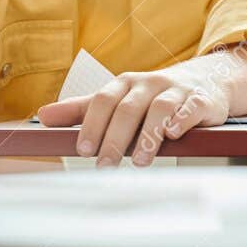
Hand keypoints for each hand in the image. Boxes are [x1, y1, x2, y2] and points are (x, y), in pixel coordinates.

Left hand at [36, 58, 231, 166]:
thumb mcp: (116, 98)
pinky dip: (181, 119)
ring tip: (140, 162)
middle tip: (105, 166)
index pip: (102, 101)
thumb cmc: (151, 95)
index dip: (91, 125)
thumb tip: (42, 116)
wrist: (203, 80)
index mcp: (124, 83)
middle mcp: (148, 83)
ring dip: (148, 136)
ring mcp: (175, 90)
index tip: (83, 151)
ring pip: (159, 109)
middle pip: (127, 109)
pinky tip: (172, 134)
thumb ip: (81, 109)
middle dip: (115, 139)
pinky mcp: (200, 99)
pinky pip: (191, 107)